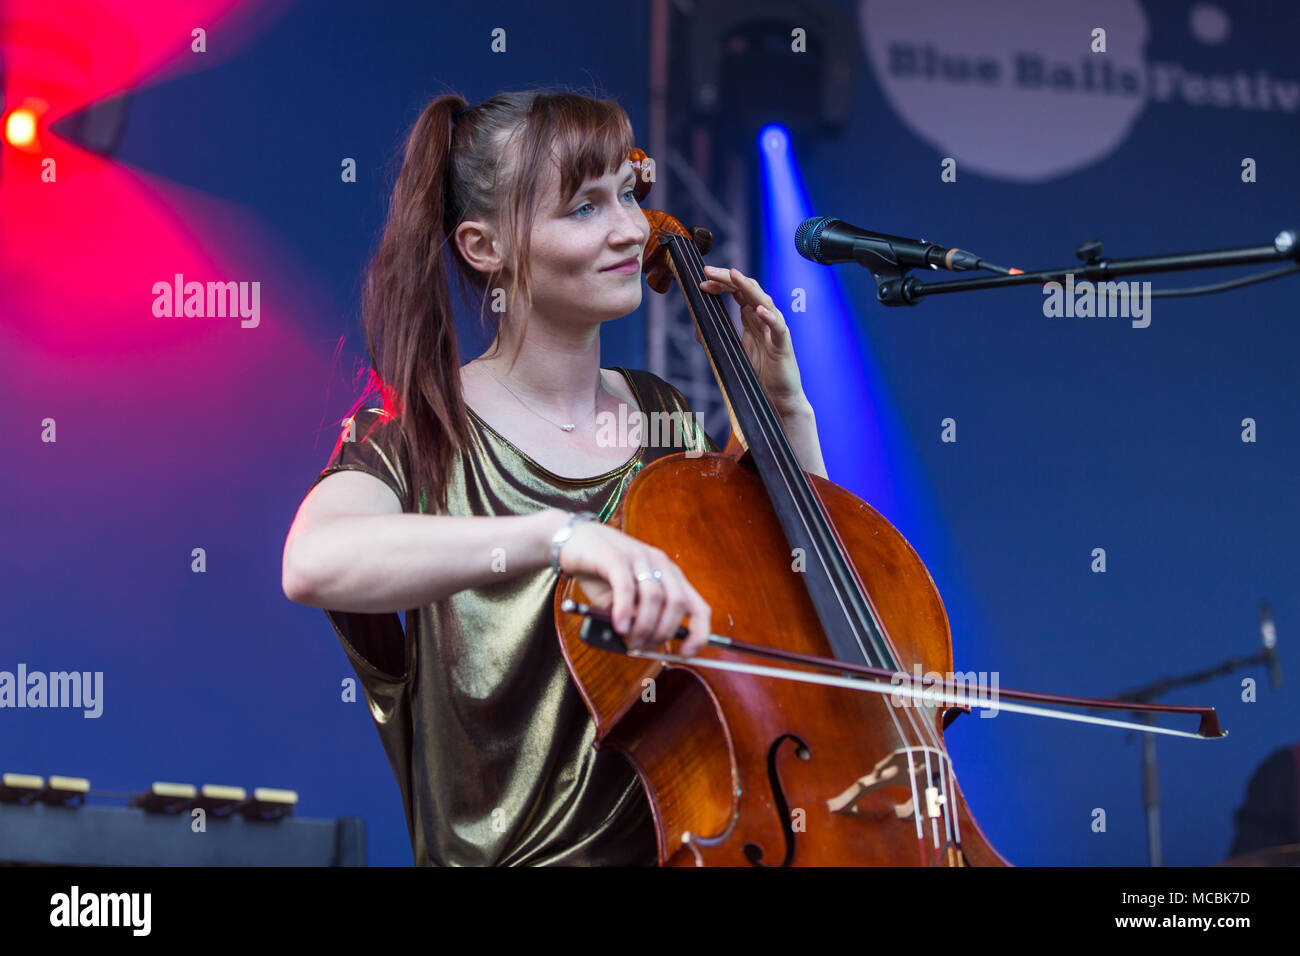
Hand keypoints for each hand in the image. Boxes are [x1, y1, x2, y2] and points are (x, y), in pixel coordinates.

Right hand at [557, 520, 711, 655]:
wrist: (574, 541)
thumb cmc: (602, 572)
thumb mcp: (624, 600)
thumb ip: (636, 618)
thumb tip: (641, 644)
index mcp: (670, 576)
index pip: (699, 607)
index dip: (699, 633)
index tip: (687, 653)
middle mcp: (661, 564)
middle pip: (677, 604)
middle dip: (662, 633)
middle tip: (643, 647)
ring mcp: (640, 558)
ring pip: (654, 598)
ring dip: (644, 626)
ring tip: (630, 640)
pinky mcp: (616, 557)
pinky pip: (627, 588)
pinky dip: (625, 611)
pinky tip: (619, 626)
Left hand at [697, 266, 807, 414]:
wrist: (777, 399)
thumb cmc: (758, 375)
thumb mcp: (732, 353)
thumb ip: (717, 340)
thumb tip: (696, 330)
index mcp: (753, 318)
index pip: (737, 292)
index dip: (721, 284)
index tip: (702, 281)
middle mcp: (765, 319)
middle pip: (749, 290)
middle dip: (729, 278)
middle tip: (708, 270)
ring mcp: (775, 330)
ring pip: (764, 301)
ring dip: (748, 288)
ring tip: (733, 276)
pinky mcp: (783, 346)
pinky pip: (778, 327)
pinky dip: (769, 317)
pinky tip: (758, 310)